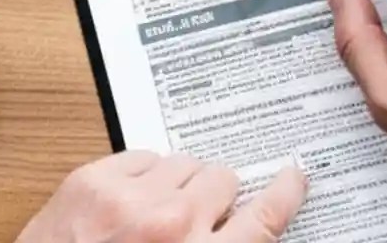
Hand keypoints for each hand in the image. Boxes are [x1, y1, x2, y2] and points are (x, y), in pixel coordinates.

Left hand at [15, 152, 306, 242]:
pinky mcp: (93, 180)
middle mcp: (173, 228)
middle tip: (193, 216)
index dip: (284, 193)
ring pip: (183, 162)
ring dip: (177, 183)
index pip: (265, 219)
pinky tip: (126, 201)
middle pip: (223, 181)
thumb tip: (238, 230)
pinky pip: (142, 156)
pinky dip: (140, 175)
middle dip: (212, 197)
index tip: (293, 177)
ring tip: (153, 211)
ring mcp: (130, 200)